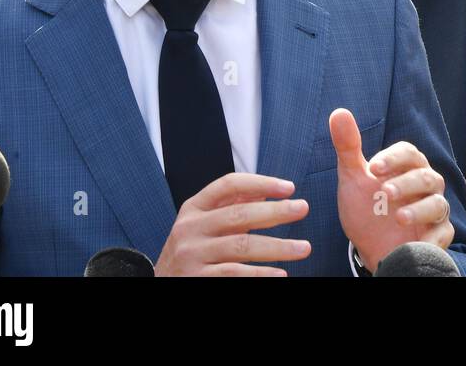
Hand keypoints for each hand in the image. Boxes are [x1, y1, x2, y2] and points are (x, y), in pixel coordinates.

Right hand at [155, 173, 311, 275]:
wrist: (162, 283)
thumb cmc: (193, 250)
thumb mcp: (205, 223)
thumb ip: (233, 206)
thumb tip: (268, 191)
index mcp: (194, 208)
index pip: (229, 184)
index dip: (261, 182)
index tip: (289, 187)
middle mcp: (190, 228)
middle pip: (239, 214)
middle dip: (275, 211)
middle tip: (302, 209)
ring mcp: (191, 255)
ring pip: (241, 246)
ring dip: (277, 247)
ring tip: (303, 248)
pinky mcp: (196, 279)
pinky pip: (234, 274)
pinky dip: (260, 274)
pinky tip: (280, 274)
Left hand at [331, 108, 453, 272]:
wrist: (371, 247)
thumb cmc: (366, 207)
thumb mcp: (353, 178)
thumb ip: (348, 147)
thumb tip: (338, 112)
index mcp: (407, 167)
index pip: (408, 153)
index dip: (393, 158)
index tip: (373, 168)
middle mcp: (425, 186)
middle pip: (426, 177)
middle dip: (406, 184)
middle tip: (385, 193)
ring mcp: (433, 211)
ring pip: (437, 205)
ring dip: (420, 210)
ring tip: (399, 218)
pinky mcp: (437, 236)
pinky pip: (443, 235)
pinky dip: (433, 239)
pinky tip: (417, 244)